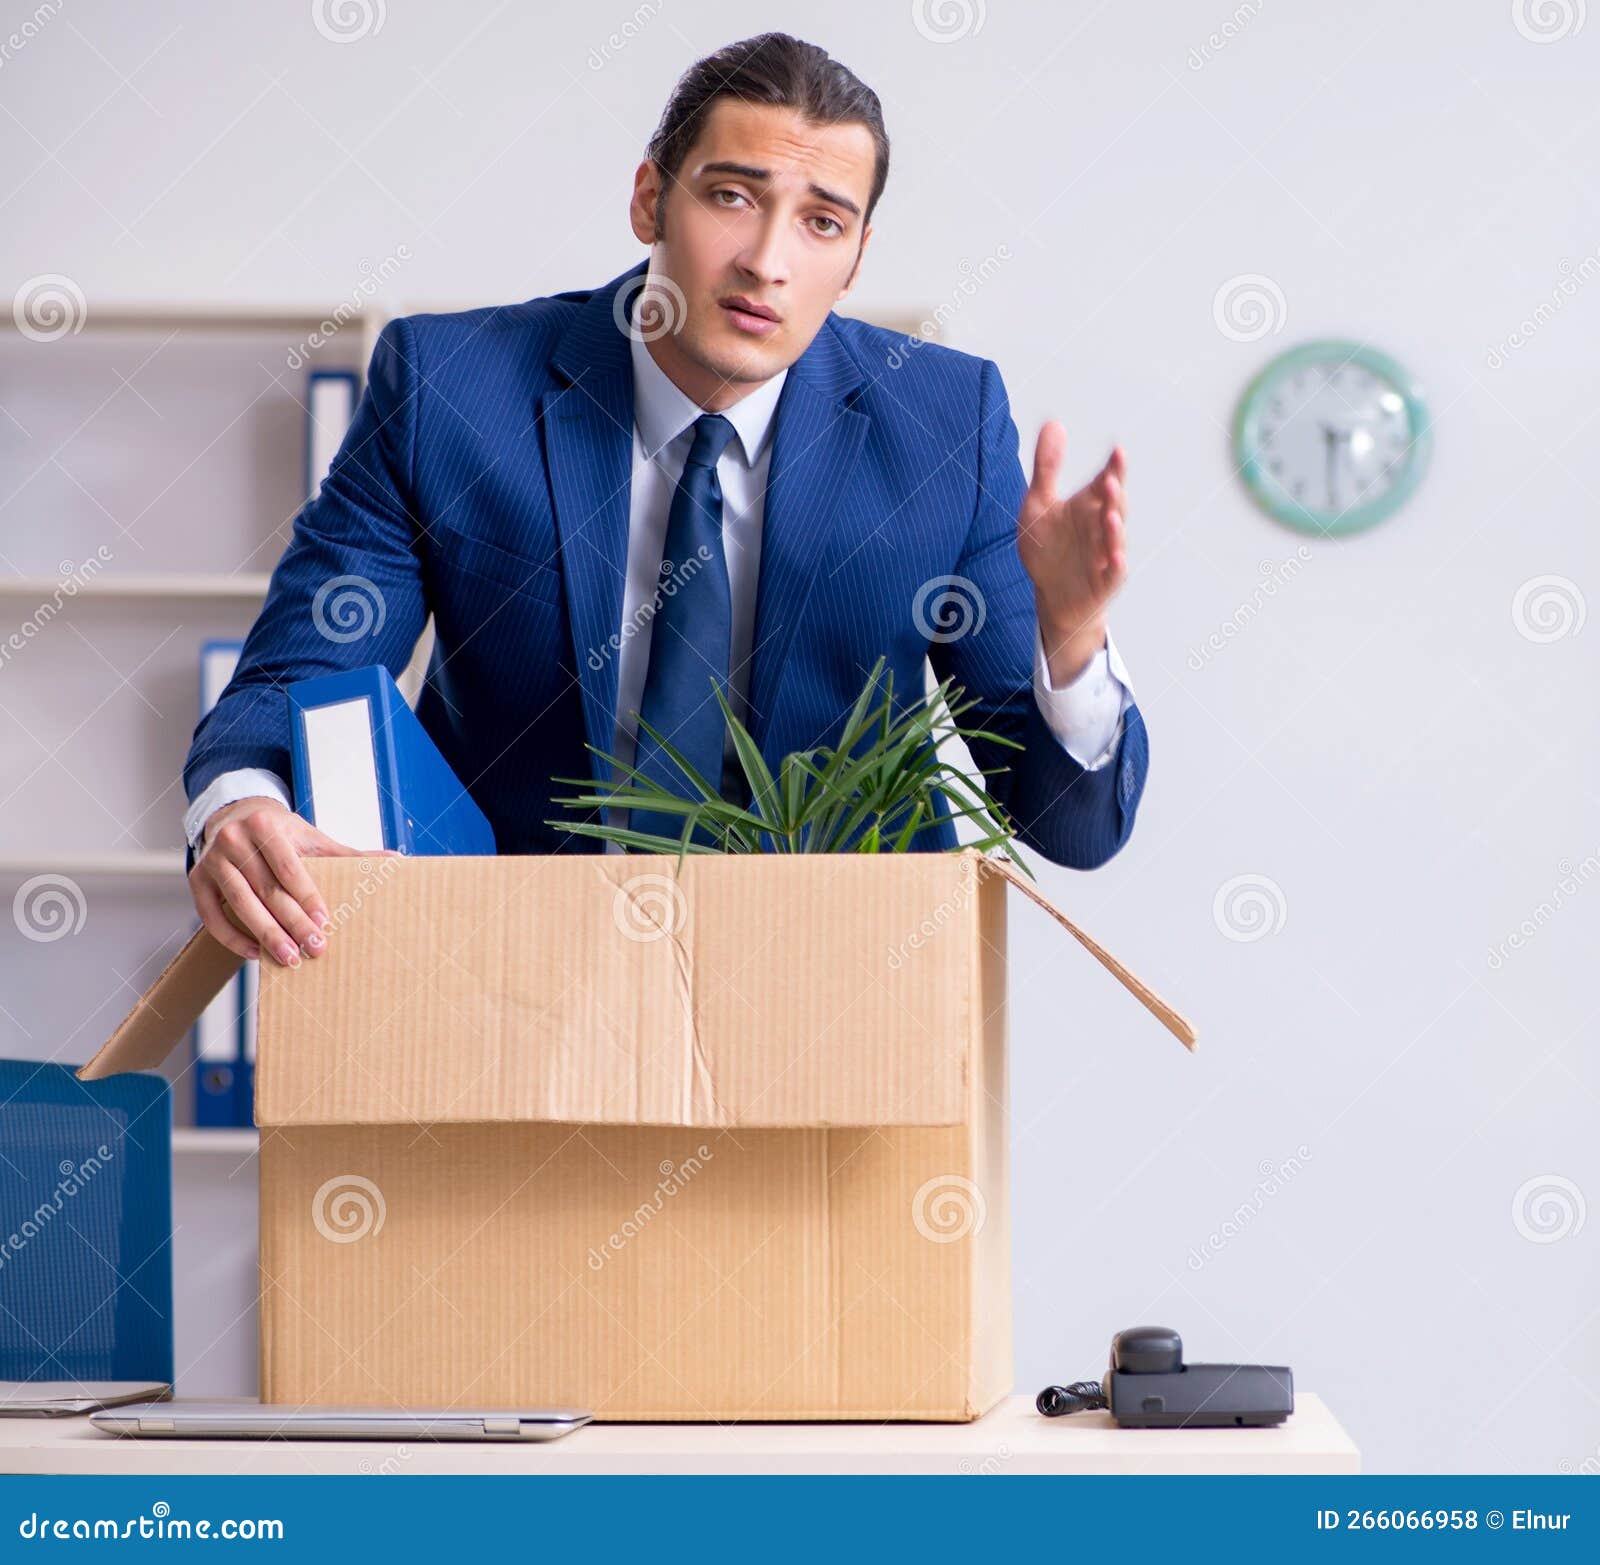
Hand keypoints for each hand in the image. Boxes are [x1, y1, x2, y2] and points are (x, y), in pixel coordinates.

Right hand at [189, 796, 376, 966]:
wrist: (235, 816)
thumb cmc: (281, 832)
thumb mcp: (312, 838)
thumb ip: (349, 853)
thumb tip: (396, 860)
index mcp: (265, 825)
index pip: (289, 868)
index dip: (307, 897)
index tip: (325, 923)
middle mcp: (233, 840)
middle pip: (266, 890)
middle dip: (292, 923)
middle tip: (314, 948)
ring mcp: (211, 861)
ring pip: (240, 904)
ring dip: (266, 935)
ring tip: (289, 958)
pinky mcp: (196, 880)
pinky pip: (211, 916)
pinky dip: (233, 937)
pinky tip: (255, 953)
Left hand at [1017, 421, 1127, 684]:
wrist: (1052, 594)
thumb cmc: (1048, 546)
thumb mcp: (1039, 504)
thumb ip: (1047, 467)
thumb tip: (1054, 423)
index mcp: (1089, 504)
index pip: (1107, 480)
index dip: (1115, 466)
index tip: (1117, 450)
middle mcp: (1103, 525)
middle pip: (1115, 506)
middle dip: (1113, 495)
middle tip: (1109, 480)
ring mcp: (1107, 553)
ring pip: (1116, 538)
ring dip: (1115, 528)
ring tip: (1110, 515)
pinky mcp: (1104, 581)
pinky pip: (1114, 573)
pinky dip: (1116, 565)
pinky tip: (1115, 558)